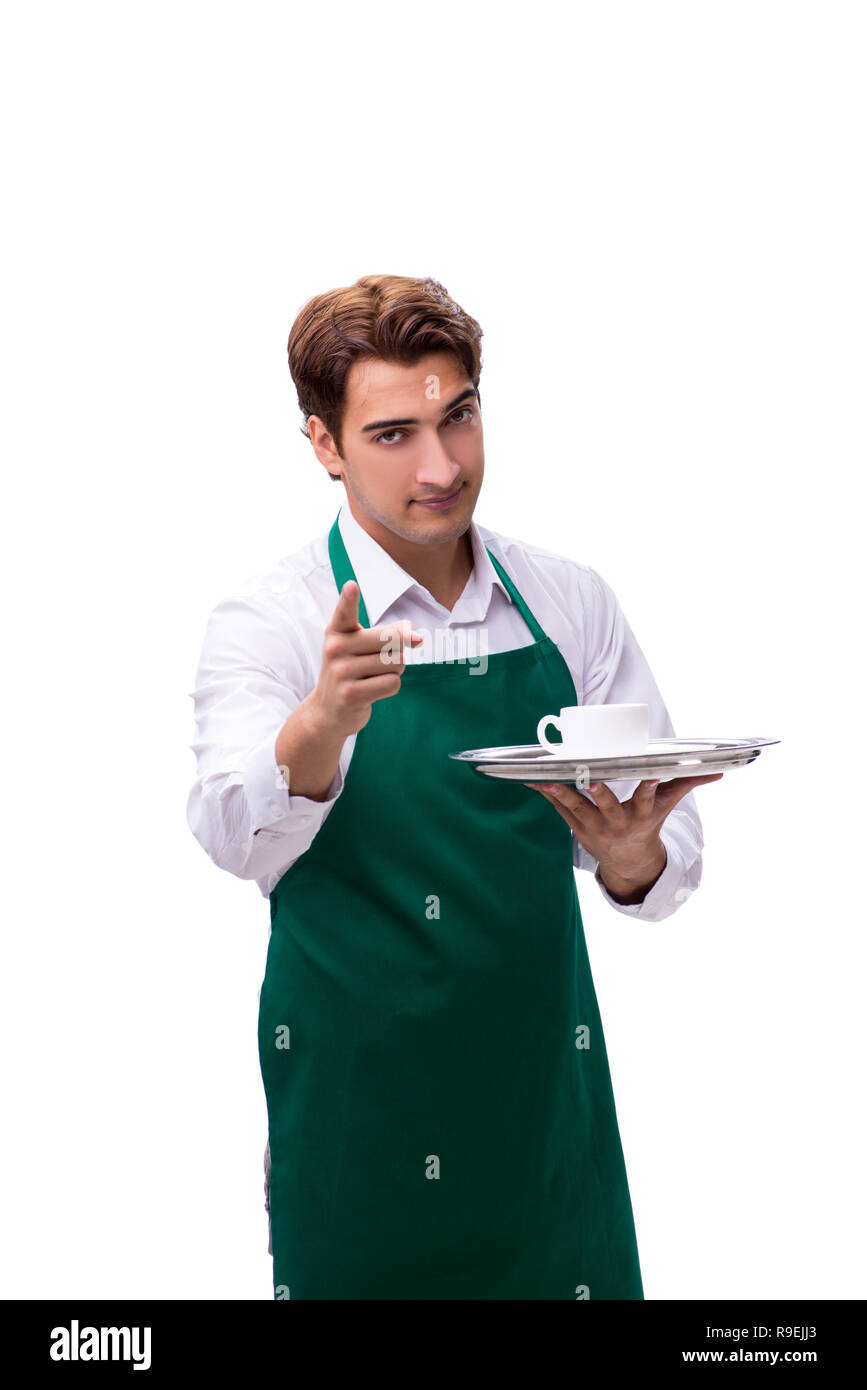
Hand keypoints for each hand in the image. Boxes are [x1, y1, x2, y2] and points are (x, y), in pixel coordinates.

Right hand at [309, 580, 424, 738]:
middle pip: (391, 640)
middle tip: (378, 662)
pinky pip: (392, 683)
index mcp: (337, 632)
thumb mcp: (363, 648)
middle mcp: (335, 649)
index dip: (349, 599)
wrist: (328, 710)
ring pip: (395, 663)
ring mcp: (341, 672)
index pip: (344, 612)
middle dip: (397, 651)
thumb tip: (417, 636)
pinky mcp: (351, 694)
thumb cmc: (352, 670)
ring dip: (394, 672)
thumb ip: (391, 633)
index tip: (352, 586)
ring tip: (372, 677)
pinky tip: (372, 691)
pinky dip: (390, 686)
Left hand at [522, 773, 723, 899]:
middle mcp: (618, 822)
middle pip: (607, 806)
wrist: (628, 861)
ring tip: (545, 778)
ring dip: (560, 792)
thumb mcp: (667, 807)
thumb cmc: (648, 824)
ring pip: (576, 807)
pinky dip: (546, 793)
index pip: (648, 799)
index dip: (650, 787)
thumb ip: (687, 785)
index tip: (651, 775)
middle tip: (590, 778)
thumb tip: (719, 772)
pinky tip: (531, 778)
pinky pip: (560, 808)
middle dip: (599, 793)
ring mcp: (595, 826)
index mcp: (642, 815)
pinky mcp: (576, 827)